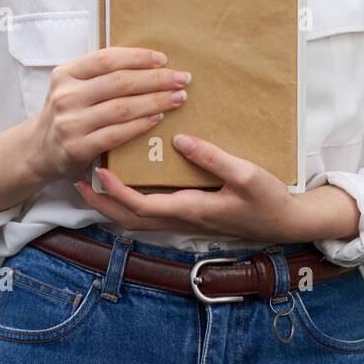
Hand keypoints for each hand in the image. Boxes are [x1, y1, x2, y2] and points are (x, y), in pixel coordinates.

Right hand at [29, 46, 190, 185]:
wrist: (38, 150)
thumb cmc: (66, 113)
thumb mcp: (72, 86)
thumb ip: (100, 74)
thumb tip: (148, 63)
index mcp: (66, 74)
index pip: (107, 59)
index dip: (138, 57)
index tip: (163, 59)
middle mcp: (66, 96)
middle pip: (120, 82)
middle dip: (156, 79)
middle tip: (182, 79)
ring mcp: (71, 123)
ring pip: (122, 108)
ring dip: (156, 101)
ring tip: (178, 98)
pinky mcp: (78, 147)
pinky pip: (118, 133)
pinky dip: (141, 125)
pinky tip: (158, 118)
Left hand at [73, 132, 319, 241]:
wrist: (285, 223)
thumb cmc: (268, 200)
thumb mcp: (246, 174)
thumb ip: (213, 158)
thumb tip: (180, 140)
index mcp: (190, 209)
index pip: (141, 205)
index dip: (116, 192)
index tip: (98, 172)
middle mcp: (182, 218)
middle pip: (129, 219)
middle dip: (101, 204)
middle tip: (78, 182)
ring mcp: (185, 220)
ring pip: (137, 219)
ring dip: (112, 204)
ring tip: (94, 182)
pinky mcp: (190, 215)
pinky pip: (151, 213)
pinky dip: (131, 202)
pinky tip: (128, 183)